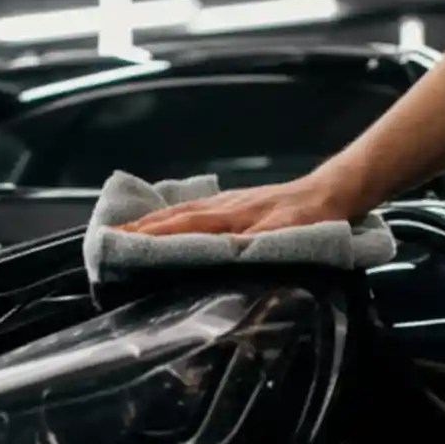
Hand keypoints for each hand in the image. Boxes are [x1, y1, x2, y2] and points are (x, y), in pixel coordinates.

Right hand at [118, 171, 352, 235]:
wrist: (335, 191)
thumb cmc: (314, 218)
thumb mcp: (285, 235)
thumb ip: (249, 244)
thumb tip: (213, 252)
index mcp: (230, 217)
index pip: (180, 227)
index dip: (149, 237)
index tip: (120, 244)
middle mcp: (223, 207)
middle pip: (173, 217)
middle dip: (140, 229)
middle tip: (109, 239)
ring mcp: (229, 203)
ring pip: (181, 212)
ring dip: (151, 222)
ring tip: (126, 230)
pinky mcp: (237, 204)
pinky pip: (194, 209)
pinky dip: (171, 215)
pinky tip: (167, 219)